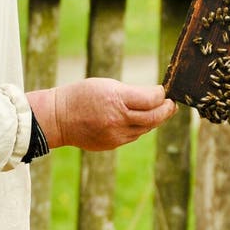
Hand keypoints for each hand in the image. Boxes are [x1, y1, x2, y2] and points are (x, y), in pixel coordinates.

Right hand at [27, 79, 176, 151]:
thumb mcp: (107, 85)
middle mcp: (117, 119)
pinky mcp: (111, 145)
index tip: (164, 90)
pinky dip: (141, 128)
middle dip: (166, 110)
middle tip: (172, 104)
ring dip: (156, 119)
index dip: (162, 94)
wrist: (57, 118)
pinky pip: (133, 136)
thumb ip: (132, 92)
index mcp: (117, 100)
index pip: (151, 99)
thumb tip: (156, 96)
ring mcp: (114, 135)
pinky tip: (142, 121)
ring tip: (161, 111)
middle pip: (154, 117)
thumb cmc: (82, 95)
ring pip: (145, 128)